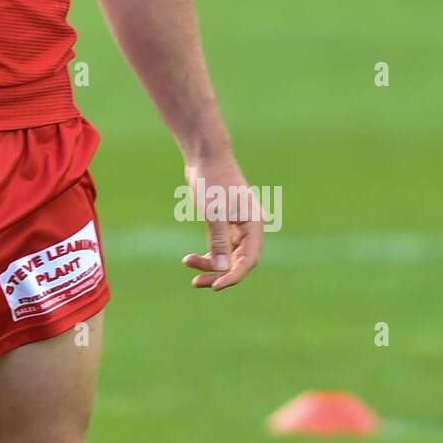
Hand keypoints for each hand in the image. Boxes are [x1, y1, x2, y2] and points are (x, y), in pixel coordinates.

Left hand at [181, 156, 262, 291]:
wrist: (204, 156)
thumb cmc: (212, 180)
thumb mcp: (214, 213)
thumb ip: (219, 241)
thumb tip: (222, 270)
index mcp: (254, 225)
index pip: (248, 260)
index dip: (233, 276)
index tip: (215, 286)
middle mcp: (249, 228)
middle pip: (238, 261)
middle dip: (219, 273)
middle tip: (197, 283)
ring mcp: (236, 226)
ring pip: (227, 255)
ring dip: (210, 265)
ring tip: (188, 265)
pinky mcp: (223, 223)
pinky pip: (219, 247)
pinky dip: (207, 254)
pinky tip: (190, 259)